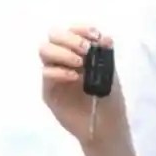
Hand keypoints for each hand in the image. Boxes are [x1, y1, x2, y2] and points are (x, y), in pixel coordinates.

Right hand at [40, 25, 128, 145]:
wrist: (106, 127)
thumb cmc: (109, 99)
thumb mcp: (111, 74)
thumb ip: (106, 55)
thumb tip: (105, 37)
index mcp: (79, 52)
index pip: (72, 30)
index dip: (81, 28)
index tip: (94, 35)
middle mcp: (64, 59)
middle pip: (53, 36)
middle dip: (69, 38)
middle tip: (85, 50)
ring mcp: (55, 74)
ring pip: (45, 50)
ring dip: (62, 52)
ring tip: (79, 63)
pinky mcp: (49, 91)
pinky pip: (46, 73)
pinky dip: (59, 71)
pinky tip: (74, 77)